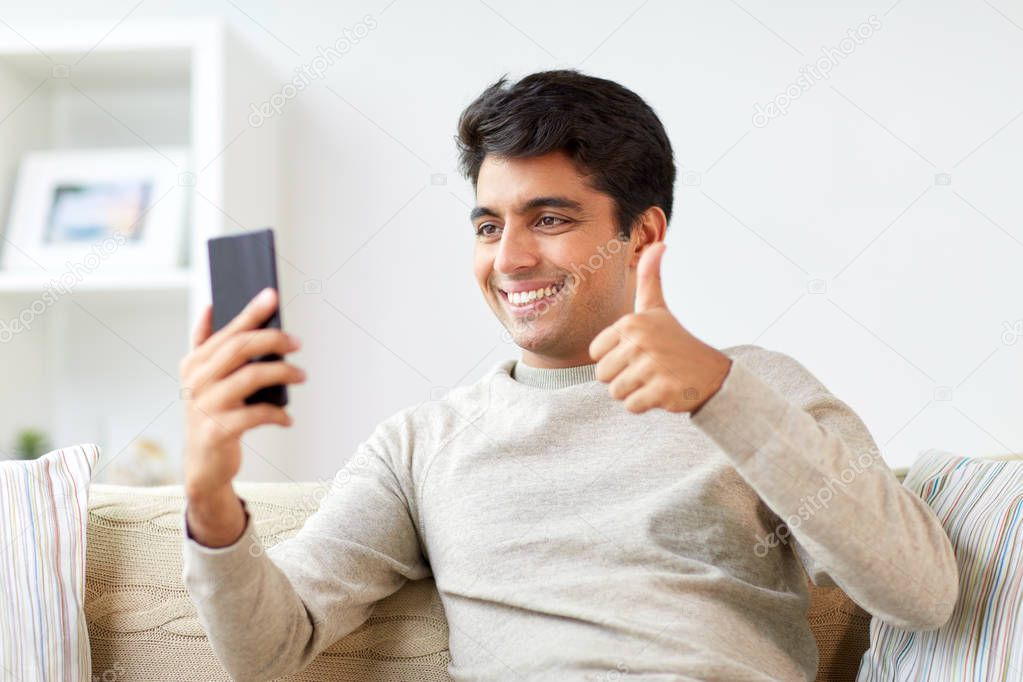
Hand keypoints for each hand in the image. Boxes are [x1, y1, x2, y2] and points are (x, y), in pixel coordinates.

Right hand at [180, 288, 305, 500]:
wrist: (203, 466)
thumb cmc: (212, 414)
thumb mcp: (203, 379)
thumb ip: (205, 344)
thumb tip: (211, 306)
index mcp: (194, 363)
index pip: (228, 331)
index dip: (250, 312)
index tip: (272, 295)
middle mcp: (196, 381)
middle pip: (240, 348)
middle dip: (273, 339)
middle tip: (297, 343)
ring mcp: (205, 406)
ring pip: (252, 377)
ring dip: (283, 373)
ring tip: (301, 375)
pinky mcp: (217, 431)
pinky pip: (257, 414)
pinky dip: (277, 414)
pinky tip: (287, 418)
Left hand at [588, 242, 731, 413]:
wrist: (711, 374)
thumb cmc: (676, 342)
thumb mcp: (659, 308)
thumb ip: (650, 278)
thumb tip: (658, 244)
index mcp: (632, 322)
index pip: (596, 354)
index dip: (613, 359)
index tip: (637, 353)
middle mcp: (641, 341)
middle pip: (602, 375)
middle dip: (623, 377)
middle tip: (648, 369)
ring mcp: (652, 366)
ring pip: (616, 392)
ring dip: (634, 391)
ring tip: (655, 379)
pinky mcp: (662, 390)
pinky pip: (632, 406)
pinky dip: (645, 404)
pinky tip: (662, 391)